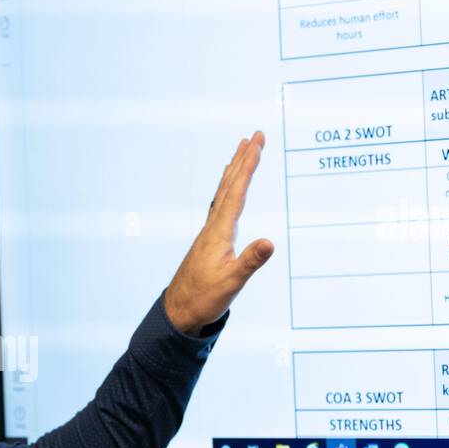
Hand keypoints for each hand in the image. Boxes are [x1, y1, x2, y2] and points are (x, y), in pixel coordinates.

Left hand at [163, 130, 274, 333]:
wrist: (178, 311)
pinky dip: (228, 190)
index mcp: (219, 233)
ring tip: (242, 152)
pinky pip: (220, 206)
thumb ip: (250, 262)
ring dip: (234, 171)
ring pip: (223, 194)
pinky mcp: (209, 241)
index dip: (248, 167)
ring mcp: (209, 233)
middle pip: (229, 186)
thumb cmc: (203, 298)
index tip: (257, 143)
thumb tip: (269, 243)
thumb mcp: (231, 283)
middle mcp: (213, 227)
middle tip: (255, 136)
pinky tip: (229, 191)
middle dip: (243, 160)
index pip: (236, 193)